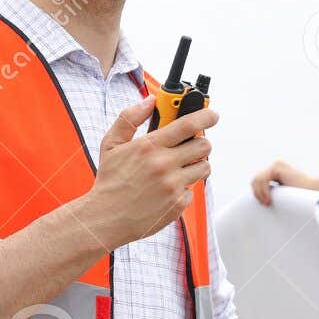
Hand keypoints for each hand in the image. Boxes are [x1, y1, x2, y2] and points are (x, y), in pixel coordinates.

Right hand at [80, 97, 218, 249]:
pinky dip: (183, 189)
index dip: (206, 116)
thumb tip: (149, 101)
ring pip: (204, 167)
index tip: (213, 115)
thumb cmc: (110, 180)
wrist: (105, 218)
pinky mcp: (177, 205)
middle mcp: (164, 165)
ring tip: (179, 168)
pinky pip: (193, 190)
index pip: (188, 124)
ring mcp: (172, 186)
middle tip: (190, 147)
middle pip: (204, 145)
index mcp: (149, 146)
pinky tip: (167, 190)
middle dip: (200, 143)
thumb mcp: (111, 144)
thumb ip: (130, 118)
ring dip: (196, 165)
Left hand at [250, 159, 316, 205]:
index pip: (258, 181)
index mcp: (276, 171)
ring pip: (258, 179)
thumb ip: (273, 192)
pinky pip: (264, 179)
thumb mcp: (282, 194)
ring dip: (260, 193)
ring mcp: (276, 165)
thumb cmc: (301, 197)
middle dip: (257, 192)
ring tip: (267, 203)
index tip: (264, 204)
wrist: (314, 192)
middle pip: (256, 178)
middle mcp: (276, 166)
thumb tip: (258, 199)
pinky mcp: (278, 167)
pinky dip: (264, 191)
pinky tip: (269, 199)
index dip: (258, 192)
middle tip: (265, 204)